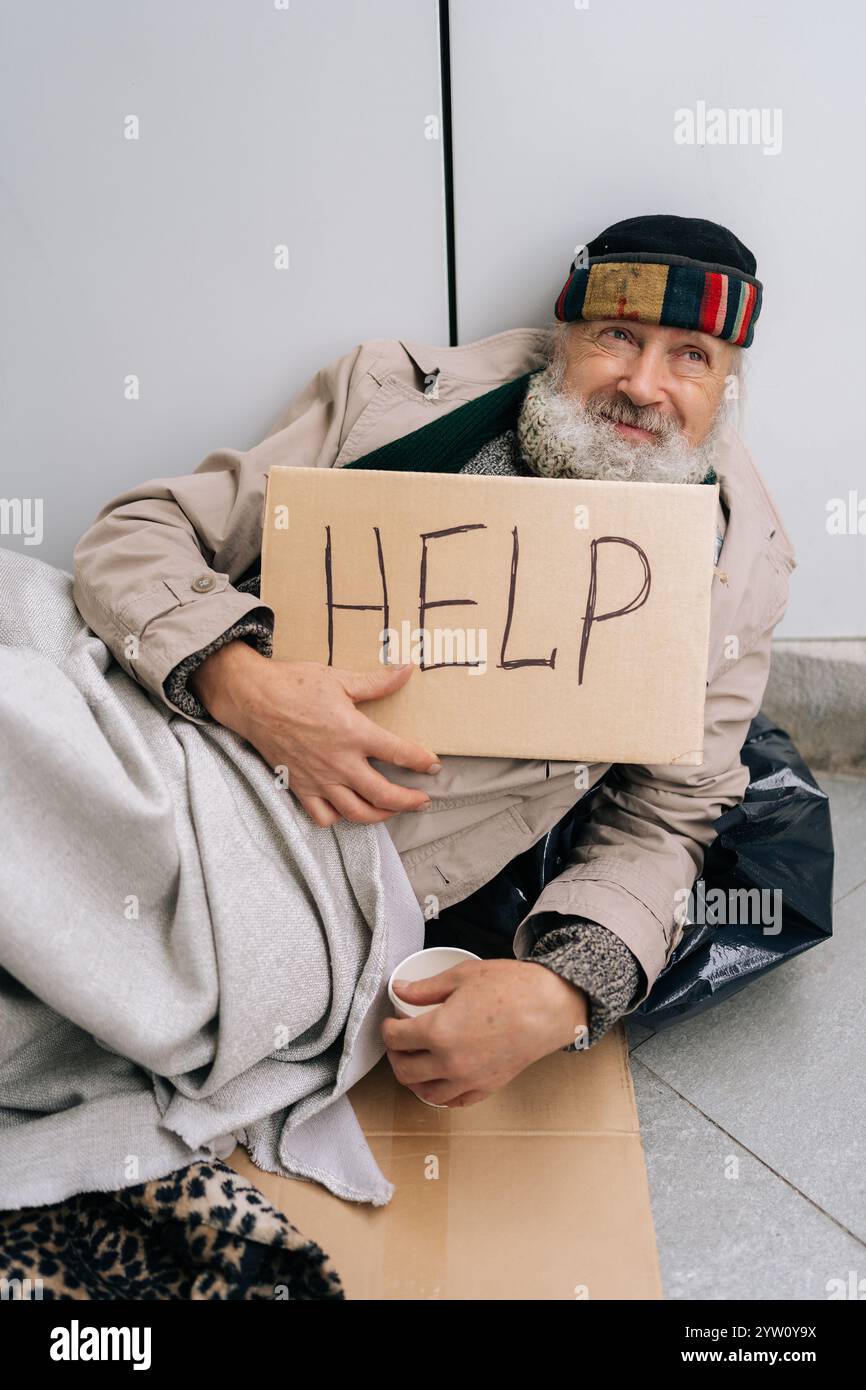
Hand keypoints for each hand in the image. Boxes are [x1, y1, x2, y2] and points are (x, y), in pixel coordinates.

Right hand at [190, 642, 440, 825]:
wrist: (251, 698)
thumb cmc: (294, 684)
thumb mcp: (339, 678)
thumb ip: (377, 682)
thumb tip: (407, 669)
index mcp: (353, 732)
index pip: (400, 754)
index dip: (422, 762)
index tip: (434, 766)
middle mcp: (339, 762)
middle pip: (384, 795)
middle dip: (409, 801)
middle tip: (422, 800)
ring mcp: (319, 778)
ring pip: (356, 812)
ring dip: (380, 816)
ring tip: (392, 810)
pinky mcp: (299, 787)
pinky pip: (323, 816)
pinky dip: (338, 819)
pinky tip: (348, 810)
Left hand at [381, 958, 589, 1106]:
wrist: (549, 1007)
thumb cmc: (510, 987)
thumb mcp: (462, 976)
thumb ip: (425, 988)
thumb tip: (400, 990)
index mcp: (438, 1032)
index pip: (396, 1039)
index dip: (388, 1028)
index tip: (392, 1021)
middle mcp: (449, 1062)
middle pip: (404, 1070)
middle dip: (395, 1055)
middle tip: (398, 1042)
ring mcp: (468, 1079)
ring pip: (425, 1093)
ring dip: (413, 1079)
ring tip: (415, 1061)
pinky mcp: (486, 1087)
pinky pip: (453, 1102)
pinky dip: (440, 1094)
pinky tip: (439, 1079)